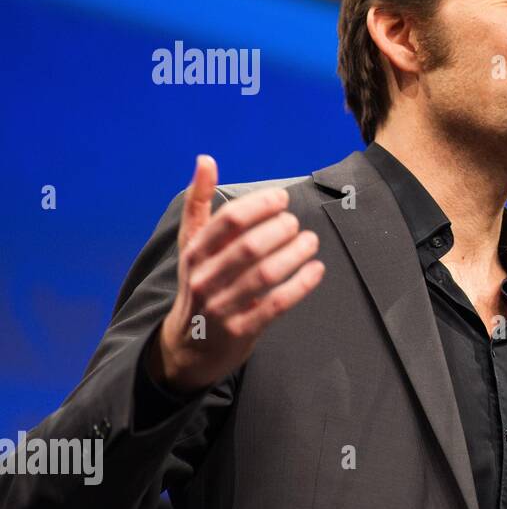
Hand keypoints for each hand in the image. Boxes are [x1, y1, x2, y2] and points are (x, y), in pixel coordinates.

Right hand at [148, 155, 324, 395]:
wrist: (187, 348)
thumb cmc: (198, 285)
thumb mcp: (191, 244)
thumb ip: (199, 203)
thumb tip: (205, 160)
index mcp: (195, 252)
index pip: (228, 221)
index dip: (259, 205)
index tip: (282, 199)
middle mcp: (205, 278)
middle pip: (249, 246)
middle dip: (280, 229)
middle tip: (295, 223)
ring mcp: (223, 306)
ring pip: (265, 275)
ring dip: (295, 253)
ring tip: (311, 241)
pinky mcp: (243, 330)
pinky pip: (277, 304)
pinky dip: (301, 284)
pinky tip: (316, 269)